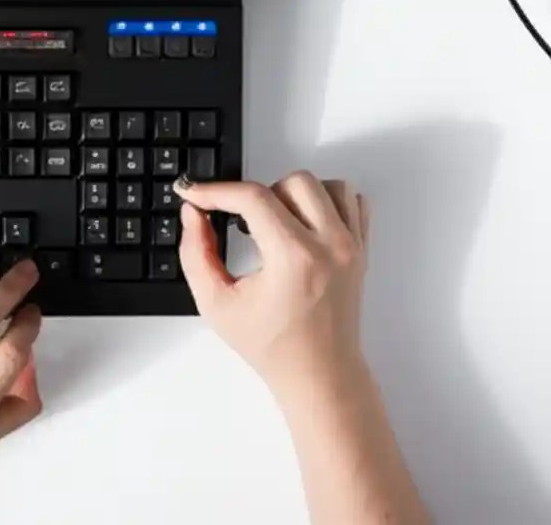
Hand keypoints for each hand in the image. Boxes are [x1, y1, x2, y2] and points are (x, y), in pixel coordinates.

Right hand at [174, 172, 369, 395]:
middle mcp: (329, 246)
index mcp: (293, 258)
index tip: (195, 195)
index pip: (252, 198)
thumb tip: (193, 214)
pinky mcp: (362, 250)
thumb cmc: (271, 346)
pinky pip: (352, 200)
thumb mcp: (215, 303)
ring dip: (294, 194)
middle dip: (258, 195)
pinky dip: (326, 201)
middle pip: (292, 182)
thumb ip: (195, 253)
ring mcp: (351, 246)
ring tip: (276, 223)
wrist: (318, 373)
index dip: (215, 191)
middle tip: (242, 222)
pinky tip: (304, 223)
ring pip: (326, 185)